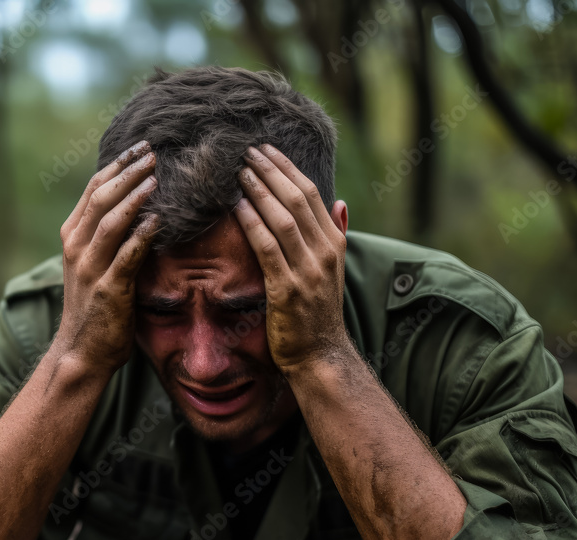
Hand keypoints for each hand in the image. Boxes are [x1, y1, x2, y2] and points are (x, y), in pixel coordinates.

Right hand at [53, 140, 159, 375]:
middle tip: (153, 153)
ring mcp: (91, 267)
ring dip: (134, 196)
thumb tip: (140, 206)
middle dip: (128, 171)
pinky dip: (142, 235)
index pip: (94, 189)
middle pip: (101, 197)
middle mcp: (77, 247)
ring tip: (156, 177)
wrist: (81, 351)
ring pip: (111, 221)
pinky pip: (126, 255)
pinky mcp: (108, 289)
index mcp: (73, 237)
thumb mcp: (95, 263)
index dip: (117, 165)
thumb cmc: (95, 306)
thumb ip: (108, 236)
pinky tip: (159, 220)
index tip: (140, 148)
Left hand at [234, 144, 352, 375]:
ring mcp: (308, 271)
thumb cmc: (318, 312)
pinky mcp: (288, 289)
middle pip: (297, 199)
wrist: (321, 354)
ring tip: (238, 170)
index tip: (265, 149)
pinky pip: (268, 248)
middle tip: (246, 150)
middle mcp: (325, 252)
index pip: (311, 193)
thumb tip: (340, 203)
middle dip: (270, 171)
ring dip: (258, 191)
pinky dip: (252, 224)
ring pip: (283, 219)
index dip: (287, 168)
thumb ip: (334, 234)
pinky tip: (236, 206)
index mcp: (334, 243)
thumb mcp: (332, 270)